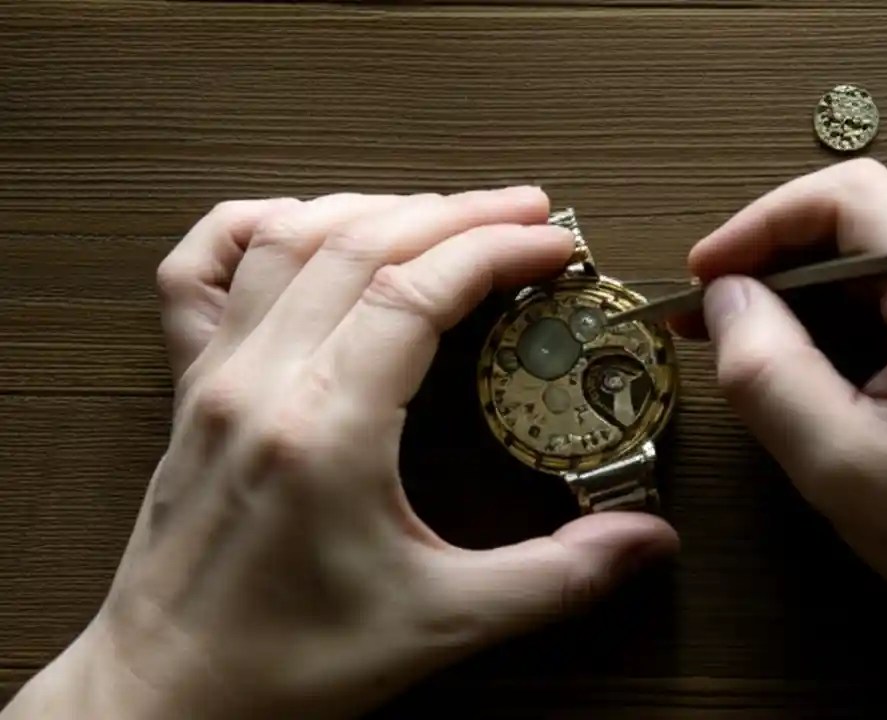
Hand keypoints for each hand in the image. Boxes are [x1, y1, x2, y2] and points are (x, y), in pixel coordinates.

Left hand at [3, 188, 677, 719]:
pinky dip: (256, 225)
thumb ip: (557, 578)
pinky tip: (304, 221)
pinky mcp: (189, 389)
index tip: (553, 244)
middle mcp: (260, 384)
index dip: (495, 250)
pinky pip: (200, 269)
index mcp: (324, 430)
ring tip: (447, 213)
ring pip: (290, 239)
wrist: (169, 694)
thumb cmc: (284, 665)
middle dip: (457, 213)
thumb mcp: (441, 625)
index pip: (416, 289)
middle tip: (528, 212)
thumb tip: (645, 540)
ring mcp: (215, 378)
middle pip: (362, 242)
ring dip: (376, 207)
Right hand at [688, 159, 886, 717]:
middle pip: (866, 216)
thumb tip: (724, 294)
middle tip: (714, 321)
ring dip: (815, 287)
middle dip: (780, 261)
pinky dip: (857, 304)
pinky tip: (825, 357)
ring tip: (762, 347)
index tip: (702, 275)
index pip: (850, 196)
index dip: (760, 222)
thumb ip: (766, 371)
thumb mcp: (841, 468)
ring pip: (886, 244)